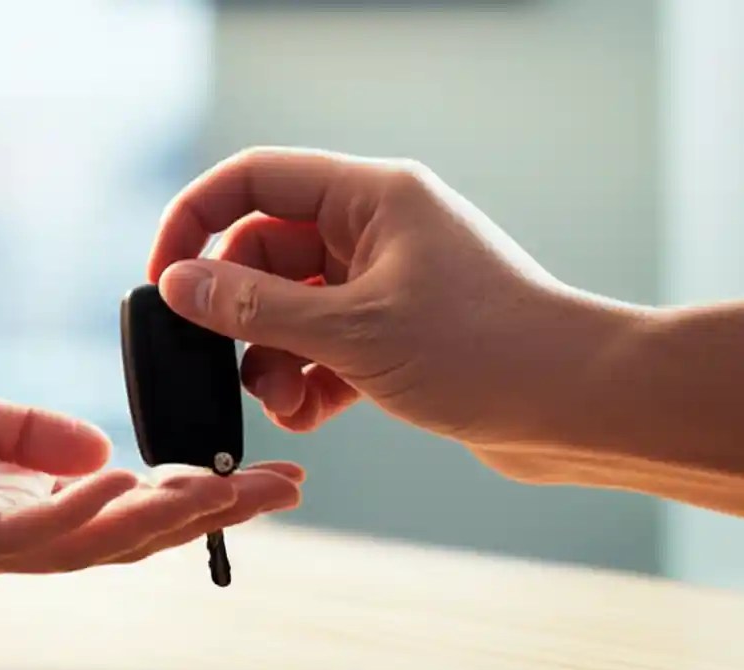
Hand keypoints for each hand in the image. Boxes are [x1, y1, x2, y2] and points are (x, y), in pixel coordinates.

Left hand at [0, 346, 302, 576]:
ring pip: (75, 547)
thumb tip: (105, 449)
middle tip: (279, 486)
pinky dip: (66, 514)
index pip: (120, 512)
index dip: (192, 499)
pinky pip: (1, 534)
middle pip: (116, 539)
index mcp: (12, 505)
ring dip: (154, 520)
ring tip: (220, 487)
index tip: (265, 473)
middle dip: (200, 516)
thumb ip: (29, 435)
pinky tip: (119, 485)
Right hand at [146, 147, 653, 484]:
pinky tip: (310, 416)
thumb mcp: (350, 330)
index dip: (195, 221)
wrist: (580, 407)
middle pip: (265, 252)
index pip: (254, 180)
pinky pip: (324, 344)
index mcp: (370, 196)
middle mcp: (375, 229)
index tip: (163, 279)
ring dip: (272, 358)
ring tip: (283, 403)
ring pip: (291, 306)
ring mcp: (386, 281)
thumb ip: (252, 308)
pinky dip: (307, 380)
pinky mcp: (396, 331)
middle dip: (241, 315)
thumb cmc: (483, 350)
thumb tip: (176, 286)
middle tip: (226, 363)